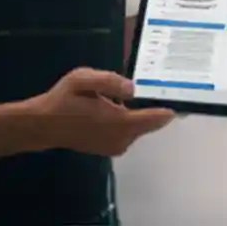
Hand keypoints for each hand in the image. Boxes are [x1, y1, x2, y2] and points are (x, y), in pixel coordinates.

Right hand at [28, 68, 174, 156]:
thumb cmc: (62, 100)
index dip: (169, 108)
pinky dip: (127, 121)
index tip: (183, 98)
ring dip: (137, 114)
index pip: (154, 118)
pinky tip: (113, 105)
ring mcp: (116, 146)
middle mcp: (121, 138)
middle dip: (154, 108)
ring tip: (126, 94)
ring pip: (138, 127)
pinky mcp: (110, 148)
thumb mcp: (82, 79)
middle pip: (150, 123)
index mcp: (118, 122)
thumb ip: (108, 81)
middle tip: (155, 87)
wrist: (43, 125)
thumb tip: (133, 87)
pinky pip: (128, 132)